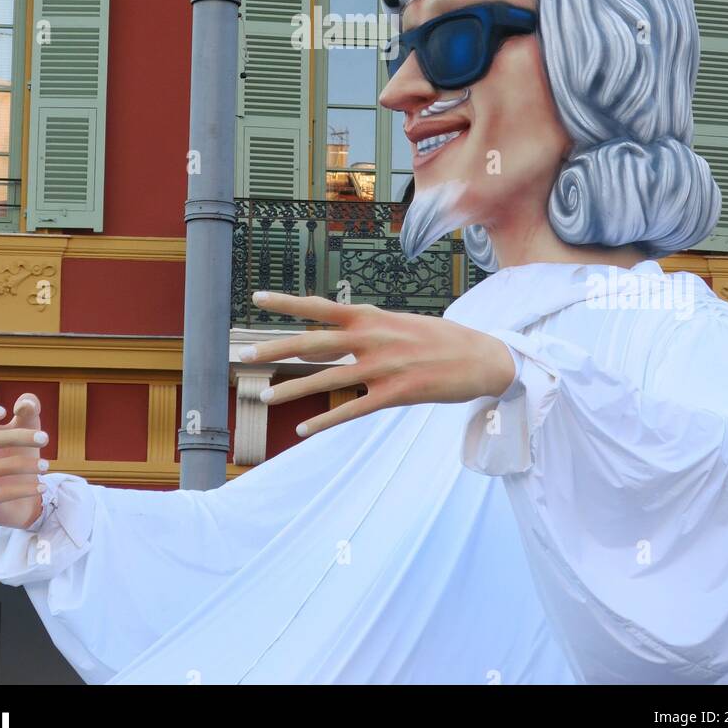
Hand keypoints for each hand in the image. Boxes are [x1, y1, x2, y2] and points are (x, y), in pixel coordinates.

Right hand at [0, 393, 48, 528]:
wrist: (25, 497)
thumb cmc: (22, 454)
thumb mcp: (30, 427)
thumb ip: (29, 408)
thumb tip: (24, 404)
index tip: (4, 413)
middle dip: (18, 437)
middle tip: (45, 438)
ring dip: (23, 465)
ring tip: (45, 466)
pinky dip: (21, 489)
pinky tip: (40, 487)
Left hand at [241, 292, 515, 437]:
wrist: (483, 358)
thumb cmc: (439, 339)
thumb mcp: (399, 323)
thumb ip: (366, 326)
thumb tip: (335, 331)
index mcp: (373, 317)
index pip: (322, 306)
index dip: (288, 302)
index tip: (257, 297)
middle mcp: (373, 338)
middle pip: (314, 342)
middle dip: (276, 348)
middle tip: (244, 354)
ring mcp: (384, 366)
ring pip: (327, 378)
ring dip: (292, 390)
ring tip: (263, 397)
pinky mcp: (396, 393)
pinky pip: (352, 409)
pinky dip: (325, 419)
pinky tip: (303, 429)